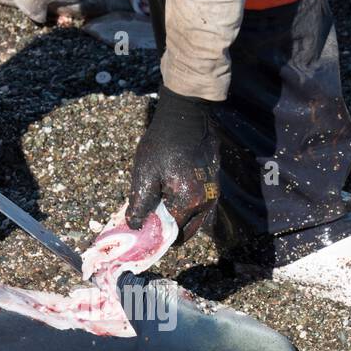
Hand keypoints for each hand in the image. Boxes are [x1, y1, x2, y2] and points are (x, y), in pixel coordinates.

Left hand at [126, 87, 220, 242]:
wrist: (186, 115)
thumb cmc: (163, 143)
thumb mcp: (145, 174)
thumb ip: (140, 204)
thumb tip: (135, 225)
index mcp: (189, 202)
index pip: (174, 234)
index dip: (158, 235)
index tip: (146, 230)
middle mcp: (207, 201)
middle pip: (188, 230)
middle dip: (171, 230)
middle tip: (153, 222)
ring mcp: (213, 191)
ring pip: (197, 218)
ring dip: (180, 218)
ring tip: (162, 206)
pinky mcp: (214, 182)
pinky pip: (202, 204)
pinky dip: (188, 206)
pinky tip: (172, 193)